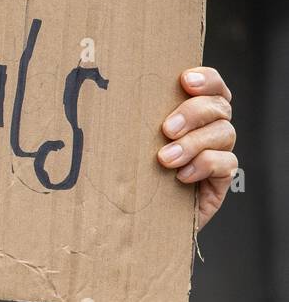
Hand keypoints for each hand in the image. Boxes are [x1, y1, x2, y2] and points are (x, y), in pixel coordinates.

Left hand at [56, 65, 237, 301]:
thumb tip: (74, 88)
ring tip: (165, 159)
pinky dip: (206, 165)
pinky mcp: (218, 180)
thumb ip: (113, 115)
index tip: (184, 80)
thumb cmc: (116, 171)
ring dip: (195, 143)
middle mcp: (204, 127)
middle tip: (165, 129)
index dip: (205, 78)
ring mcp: (214, 152)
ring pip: (225, 133)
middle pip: (219, 105)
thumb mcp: (116, 140)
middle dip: (193, 113)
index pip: (209, 83)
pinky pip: (227, 164)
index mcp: (183, 108)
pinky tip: (181, 177)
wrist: (128, 223)